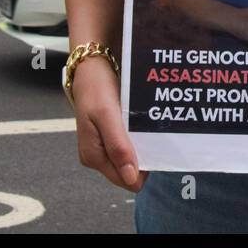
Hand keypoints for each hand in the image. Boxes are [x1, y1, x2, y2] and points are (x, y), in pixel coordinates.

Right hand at [72, 56, 146, 192]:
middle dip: (143, 157)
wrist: (91, 68)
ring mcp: (102, 147)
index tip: (155, 149)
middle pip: (129, 171)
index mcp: (93, 156)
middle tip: (152, 135)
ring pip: (130, 158)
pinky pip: (128, 145)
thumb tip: (130, 178)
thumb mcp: (107, 116)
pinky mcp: (108, 136)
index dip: (143, 169)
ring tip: (149, 128)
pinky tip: (142, 126)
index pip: (126, 180)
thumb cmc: (97, 88)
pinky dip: (138, 138)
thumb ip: (118, 147)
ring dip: (142, 147)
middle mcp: (96, 156)